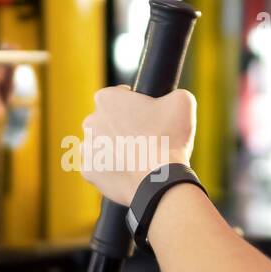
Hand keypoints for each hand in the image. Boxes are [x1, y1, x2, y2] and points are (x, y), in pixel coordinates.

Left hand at [80, 86, 195, 205]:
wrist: (160, 179)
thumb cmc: (169, 139)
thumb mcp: (183, 102)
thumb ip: (174, 93)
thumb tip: (173, 98)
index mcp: (107, 99)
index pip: (116, 95)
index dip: (131, 102)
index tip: (143, 114)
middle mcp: (91, 121)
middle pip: (105, 120)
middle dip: (120, 126)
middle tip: (142, 137)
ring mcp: (87, 148)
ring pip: (100, 144)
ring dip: (114, 148)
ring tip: (136, 157)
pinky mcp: (89, 171)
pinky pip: (98, 167)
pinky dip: (110, 169)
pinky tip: (127, 171)